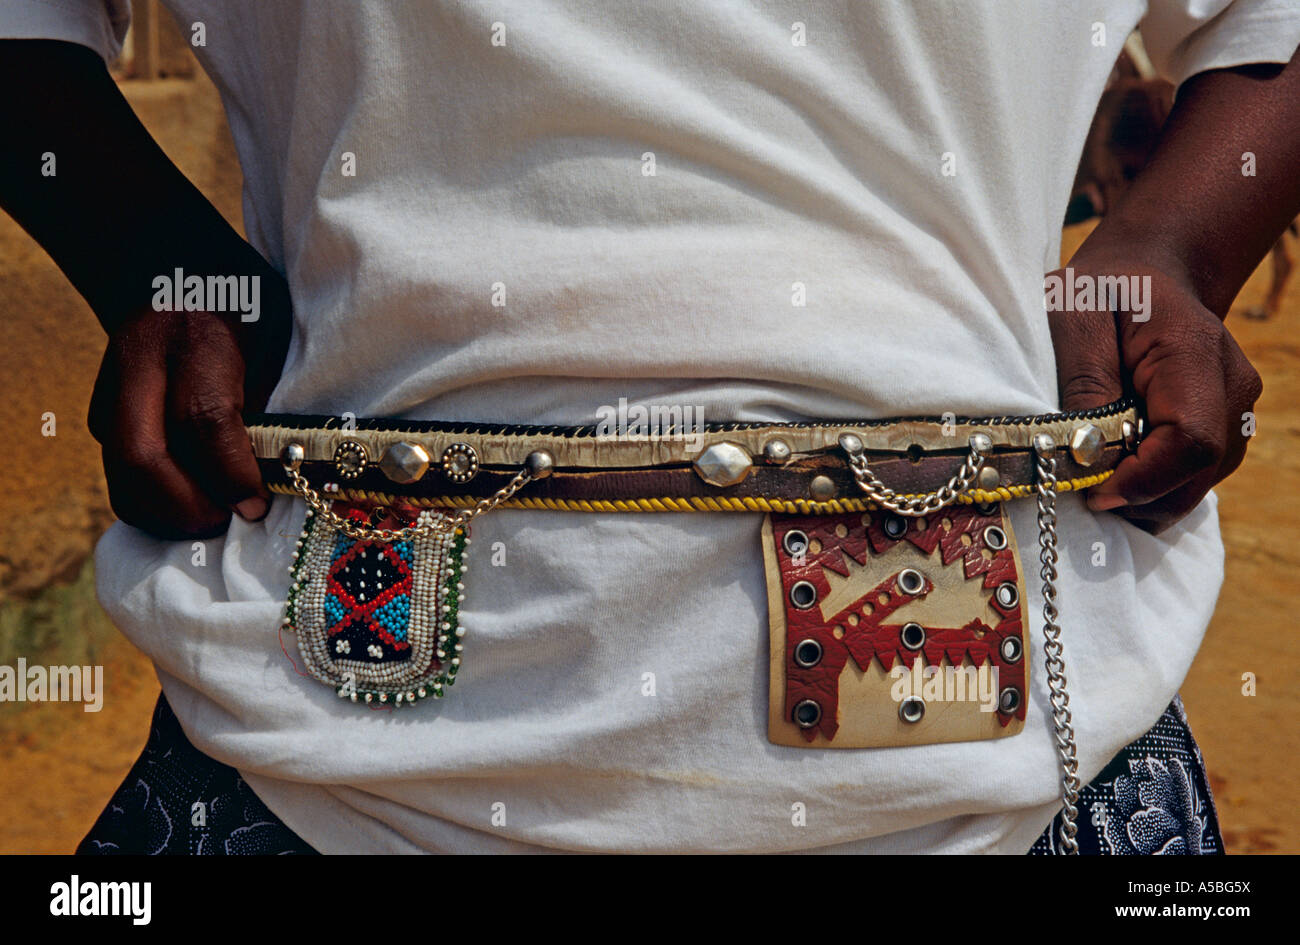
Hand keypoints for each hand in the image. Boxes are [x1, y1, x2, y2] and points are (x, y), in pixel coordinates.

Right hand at [88, 281, 291, 539]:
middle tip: (232, 522)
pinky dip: (154, 508)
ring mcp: (110, 390)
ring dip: (168, 516)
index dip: (230, 472)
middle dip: (189, 507)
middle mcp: (140, 363)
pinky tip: (193, 510)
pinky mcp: (100, 416)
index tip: (257, 505)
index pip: (202, 418)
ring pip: (123, 477)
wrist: (170, 267)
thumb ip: (273, 396)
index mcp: (195, 335)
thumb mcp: (277, 330)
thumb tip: (286, 473)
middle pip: (143, 456)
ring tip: (216, 522)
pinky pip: (120, 478)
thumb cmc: (245, 304)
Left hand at [1047, 256, 1261, 533]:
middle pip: (1198, 474)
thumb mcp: (1076, 317)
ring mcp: (1234, 410)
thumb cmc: (1104, 287)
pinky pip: (1192, 475)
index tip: (1093, 493)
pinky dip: (1153, 487)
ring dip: (1145, 499)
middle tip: (1083, 497)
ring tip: (1094, 484)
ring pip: (1197, 483)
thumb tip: (1085, 452)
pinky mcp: (1221, 426)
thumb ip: (1084, 382)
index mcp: (1196, 353)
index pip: (1191, 440)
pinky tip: (1115, 475)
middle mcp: (1231, 386)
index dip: (1145, 479)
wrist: (1147, 269)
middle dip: (1140, 499)